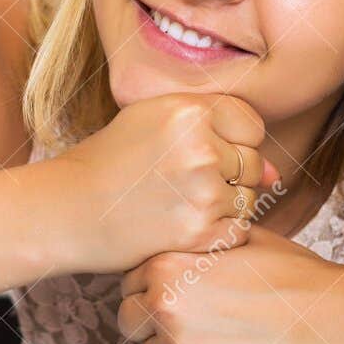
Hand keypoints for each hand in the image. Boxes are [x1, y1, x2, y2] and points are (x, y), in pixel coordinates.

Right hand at [46, 93, 281, 274]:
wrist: (67, 210)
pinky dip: (217, 234)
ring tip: (179, 204)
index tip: (202, 155)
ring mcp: (202, 190)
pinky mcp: (198, 230)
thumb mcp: (152, 124)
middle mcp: (200, 146)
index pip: (251, 125)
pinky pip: (238, 231)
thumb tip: (275, 175)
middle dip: (228, 177)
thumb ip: (215, 134)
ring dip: (223, 207)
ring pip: (248, 199)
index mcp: (189, 110)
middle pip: (253, 163)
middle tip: (183, 184)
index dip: (233, 143)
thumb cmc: (108, 164)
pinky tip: (183, 226)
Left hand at [116, 224, 343, 343]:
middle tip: (176, 310)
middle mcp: (165, 306)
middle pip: (125, 316)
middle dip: (144, 313)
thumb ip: (198, 241)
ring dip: (163, 341)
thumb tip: (178, 238)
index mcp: (169, 265)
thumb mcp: (241, 238)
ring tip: (201, 329)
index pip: (127, 277)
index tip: (165, 282)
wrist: (330, 319)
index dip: (145, 279)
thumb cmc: (292, 273)